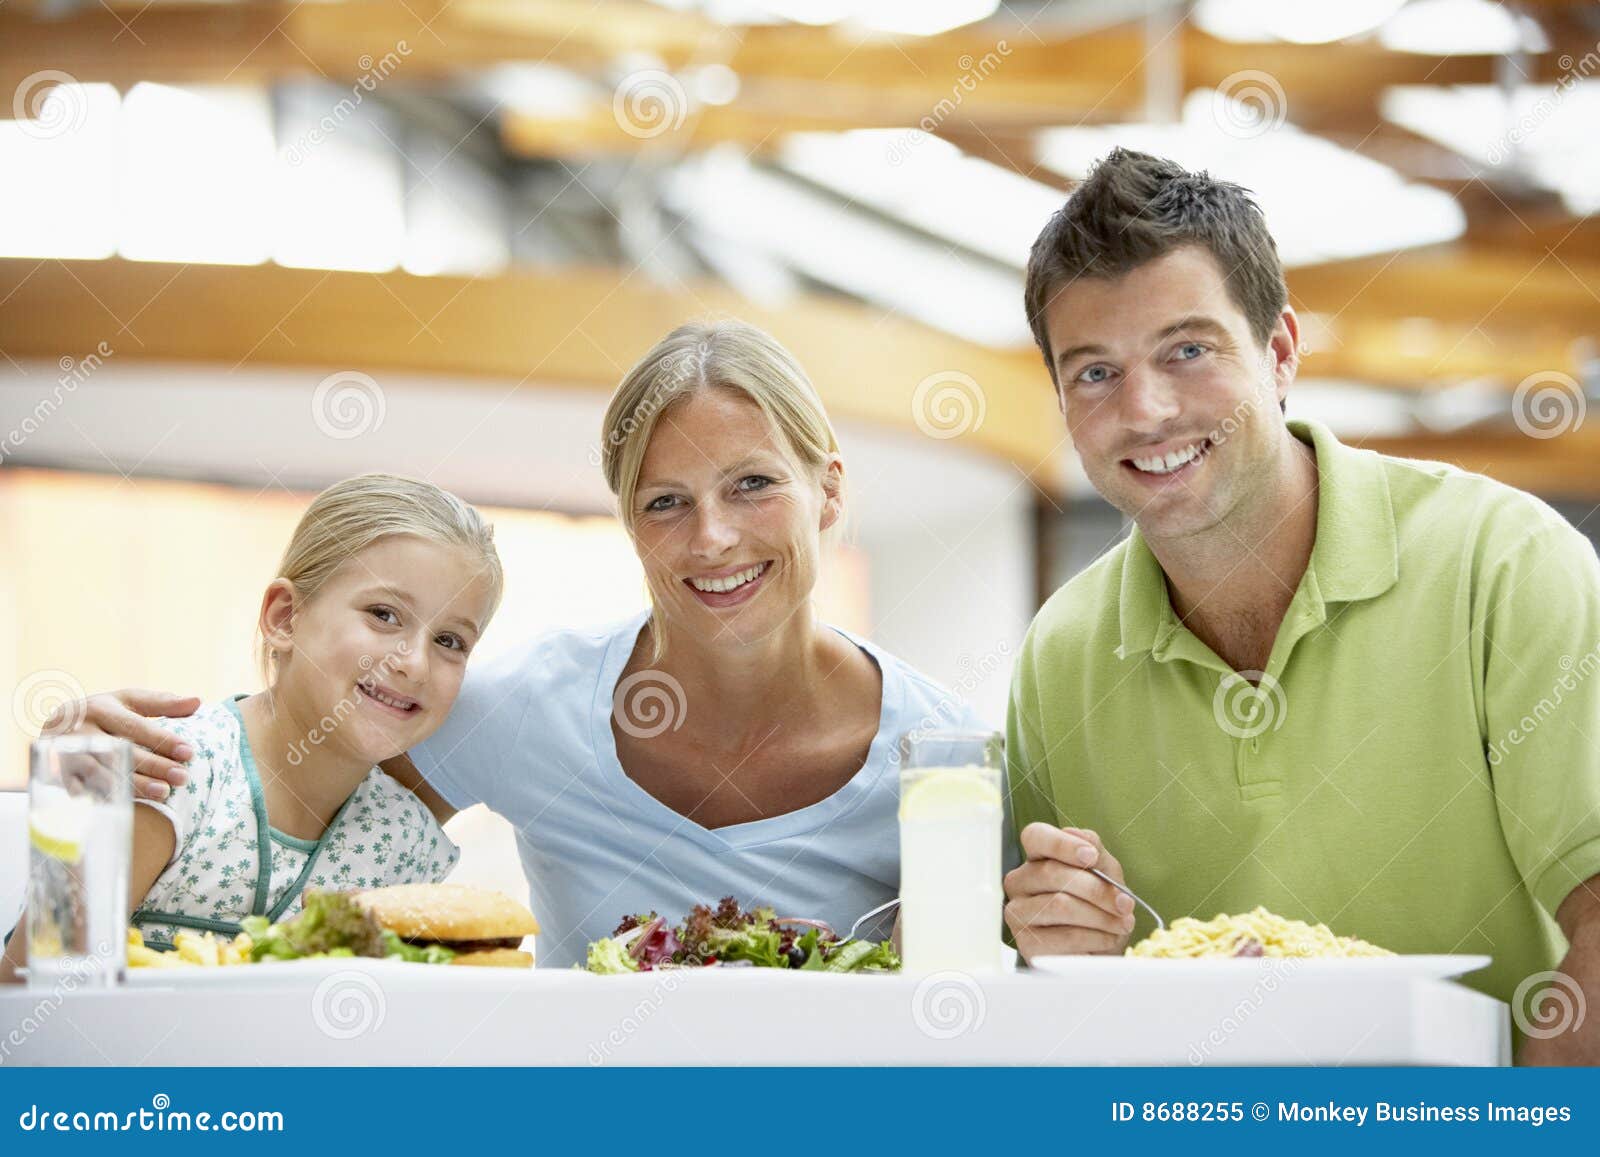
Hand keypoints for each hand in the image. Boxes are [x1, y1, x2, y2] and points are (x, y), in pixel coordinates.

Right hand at [44, 689, 201, 800]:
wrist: (55, 727)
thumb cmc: (104, 714)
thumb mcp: (128, 701)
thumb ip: (162, 702)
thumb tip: (198, 701)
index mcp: (100, 708)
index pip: (136, 726)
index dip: (163, 740)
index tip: (189, 752)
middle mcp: (81, 730)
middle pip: (122, 751)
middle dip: (155, 765)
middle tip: (182, 777)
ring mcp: (66, 754)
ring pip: (104, 773)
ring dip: (134, 785)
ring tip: (163, 793)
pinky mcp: (58, 774)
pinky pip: (84, 789)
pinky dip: (107, 797)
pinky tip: (129, 805)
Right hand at [1004, 823, 1135, 961]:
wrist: (1099, 948)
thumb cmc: (1098, 905)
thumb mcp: (1105, 872)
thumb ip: (1096, 851)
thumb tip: (1086, 843)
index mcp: (1037, 857)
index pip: (1035, 837)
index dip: (1062, 844)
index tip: (1091, 856)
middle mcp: (1020, 882)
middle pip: (1052, 873)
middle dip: (1097, 890)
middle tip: (1125, 904)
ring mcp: (1019, 913)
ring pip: (1059, 905)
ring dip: (1101, 917)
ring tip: (1122, 924)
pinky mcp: (1027, 944)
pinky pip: (1065, 937)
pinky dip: (1095, 938)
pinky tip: (1107, 939)